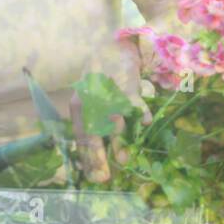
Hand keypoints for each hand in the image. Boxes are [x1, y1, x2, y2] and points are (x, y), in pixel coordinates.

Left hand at [71, 35, 151, 182]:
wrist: (115, 45)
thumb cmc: (104, 75)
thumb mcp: (93, 99)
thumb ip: (95, 122)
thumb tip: (100, 149)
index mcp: (78, 107)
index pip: (81, 137)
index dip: (87, 158)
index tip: (94, 177)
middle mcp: (89, 102)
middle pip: (93, 135)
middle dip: (99, 158)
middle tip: (104, 178)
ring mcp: (108, 95)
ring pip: (114, 125)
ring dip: (119, 142)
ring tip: (122, 159)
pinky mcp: (126, 87)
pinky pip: (134, 107)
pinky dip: (140, 115)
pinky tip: (144, 122)